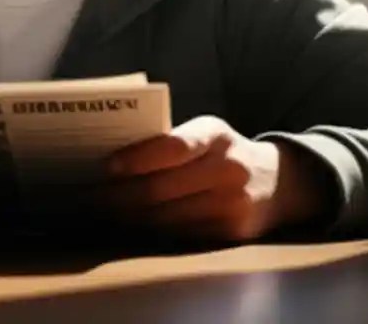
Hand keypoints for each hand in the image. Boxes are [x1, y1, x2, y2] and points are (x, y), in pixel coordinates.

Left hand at [100, 115, 327, 241]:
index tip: (106, 167)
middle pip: (161, 189)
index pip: (172, 147)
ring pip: (165, 217)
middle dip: (119, 196)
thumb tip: (112, 162)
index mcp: (216, 136)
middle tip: (89, 197)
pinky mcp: (230, 233)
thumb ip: (169, 142)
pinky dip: (149, 230)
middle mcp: (227, 169)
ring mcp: (231, 204)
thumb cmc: (223, 152)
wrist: (278, 183)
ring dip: (128, 217)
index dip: (136, 159)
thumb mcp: (205, 134)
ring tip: (102, 212)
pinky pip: (178, 234)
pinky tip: (130, 224)